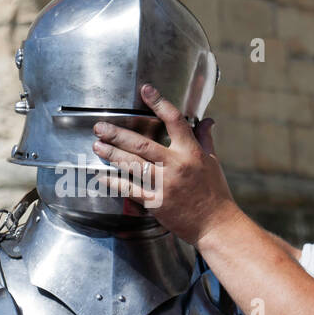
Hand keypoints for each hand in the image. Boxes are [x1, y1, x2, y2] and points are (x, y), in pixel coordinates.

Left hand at [91, 83, 240, 246]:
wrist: (216, 224)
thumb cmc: (215, 192)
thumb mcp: (213, 161)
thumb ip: (205, 139)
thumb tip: (207, 120)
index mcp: (191, 152)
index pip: (175, 120)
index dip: (159, 103)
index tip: (146, 90)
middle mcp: (177, 165)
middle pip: (142, 144)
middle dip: (118, 134)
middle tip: (99, 127)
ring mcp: (165, 185)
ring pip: (133, 165)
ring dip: (112, 154)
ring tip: (97, 146)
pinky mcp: (157, 203)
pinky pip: (131, 190)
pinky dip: (115, 183)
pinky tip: (102, 177)